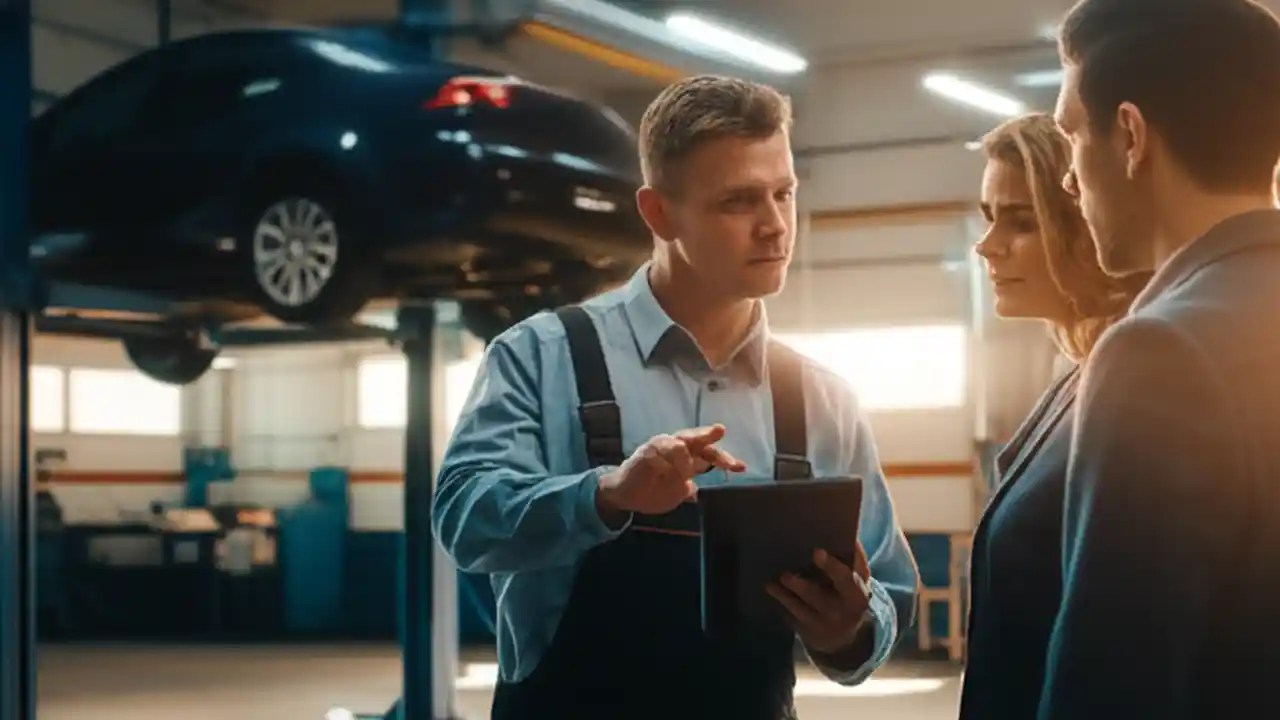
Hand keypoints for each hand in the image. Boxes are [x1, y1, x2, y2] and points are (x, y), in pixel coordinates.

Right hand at [596, 424, 745, 522]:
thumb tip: (695, 490)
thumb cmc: (652, 491)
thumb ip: (686, 487)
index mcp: (686, 456)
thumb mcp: (675, 492)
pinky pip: (658, 453)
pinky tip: (664, 471)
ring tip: (684, 473)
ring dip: (684, 458)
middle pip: (694, 437)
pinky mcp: (645, 453)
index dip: (724, 459)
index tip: (741, 468)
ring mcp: (659, 447)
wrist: (624, 495)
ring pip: (678, 443)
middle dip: (707, 435)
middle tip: (720, 430)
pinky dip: (665, 463)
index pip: (708, 453)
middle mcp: (674, 447)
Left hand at [767, 544, 871, 654]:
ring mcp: (823, 625)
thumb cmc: (848, 595)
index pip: (845, 579)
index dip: (831, 566)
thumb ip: (855, 560)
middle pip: (818, 597)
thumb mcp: (858, 580)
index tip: (816, 551)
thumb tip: (847, 534)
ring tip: (771, 584)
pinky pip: (791, 617)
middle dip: (801, 586)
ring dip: (784, 595)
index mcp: (856, 595)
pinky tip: (771, 590)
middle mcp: (841, 613)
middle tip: (785, 575)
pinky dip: (781, 603)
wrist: (845, 637)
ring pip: (800, 609)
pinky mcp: (807, 633)